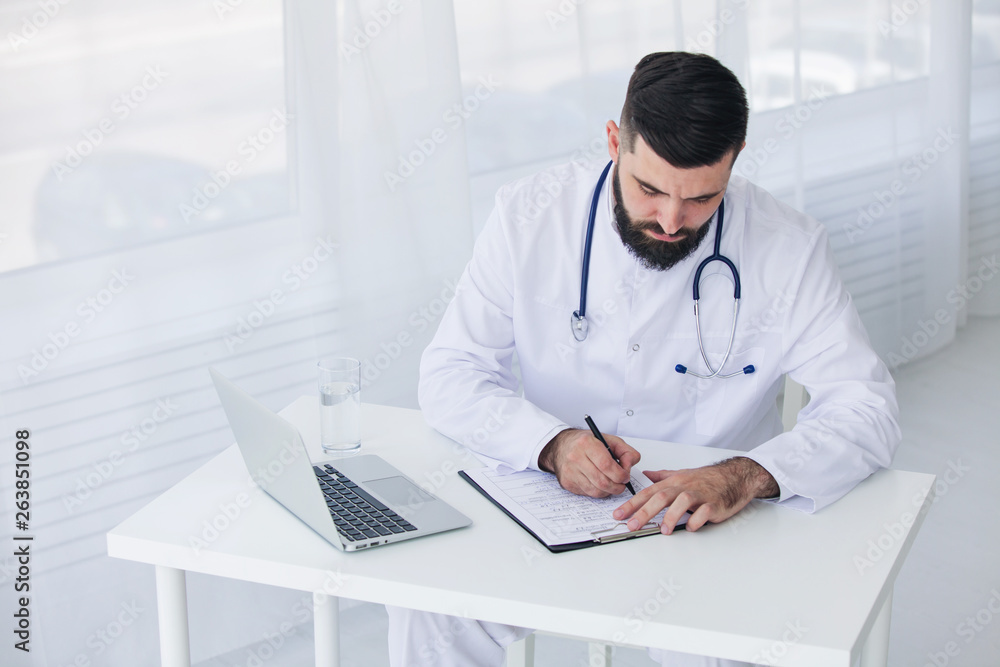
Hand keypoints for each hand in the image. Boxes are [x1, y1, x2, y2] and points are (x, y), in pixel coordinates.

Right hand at [538, 428, 639, 497]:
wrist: (561, 446)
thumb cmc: (586, 443)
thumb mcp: (609, 440)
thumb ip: (625, 451)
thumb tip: (629, 466)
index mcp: (586, 443)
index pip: (606, 465)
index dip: (620, 474)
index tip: (625, 476)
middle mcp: (575, 457)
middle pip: (602, 481)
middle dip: (617, 486)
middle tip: (622, 483)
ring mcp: (570, 472)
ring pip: (595, 490)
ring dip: (609, 491)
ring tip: (613, 484)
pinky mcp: (567, 483)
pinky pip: (588, 493)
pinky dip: (598, 492)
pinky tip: (600, 484)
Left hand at [612, 457, 778, 533]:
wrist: (734, 477)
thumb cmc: (707, 479)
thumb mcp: (682, 474)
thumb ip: (663, 476)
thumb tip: (645, 475)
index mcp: (674, 482)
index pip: (648, 492)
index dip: (632, 504)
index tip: (619, 515)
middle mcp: (684, 487)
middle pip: (661, 497)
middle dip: (644, 512)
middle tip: (632, 525)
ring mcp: (700, 495)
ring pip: (682, 503)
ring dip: (671, 517)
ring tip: (664, 530)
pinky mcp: (714, 504)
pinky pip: (704, 513)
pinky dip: (696, 521)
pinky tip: (691, 527)